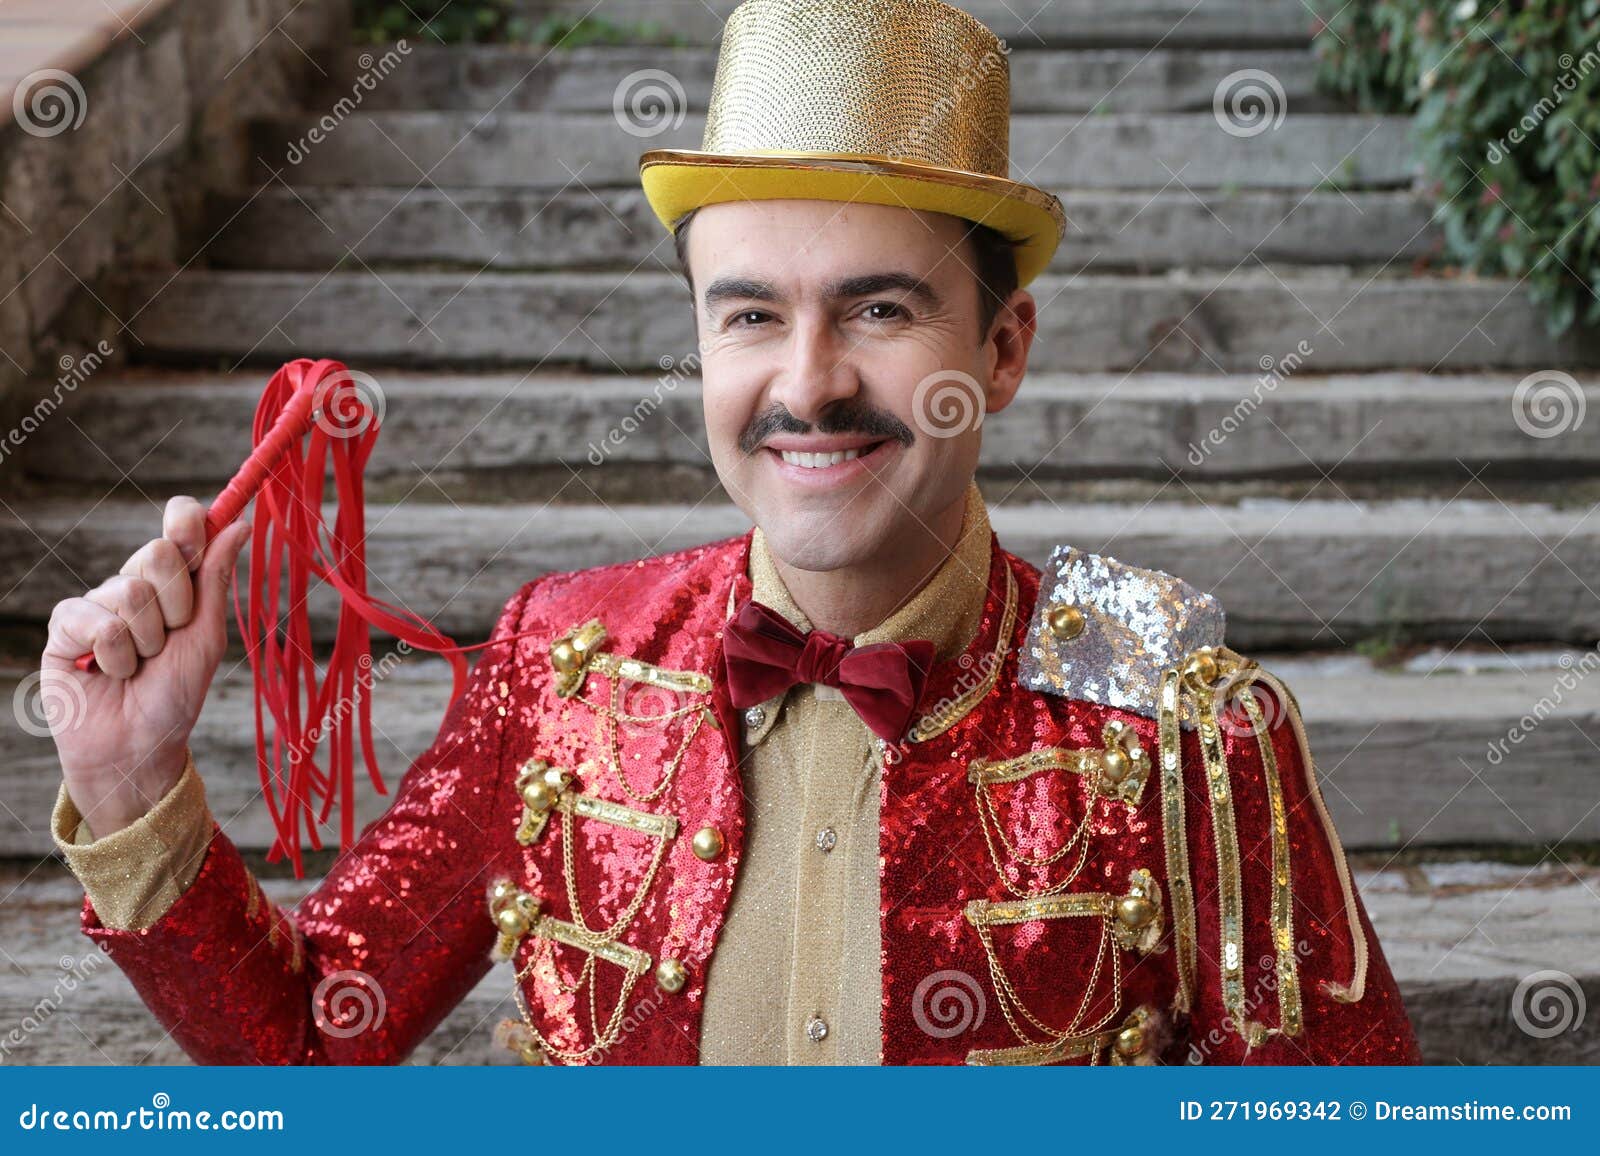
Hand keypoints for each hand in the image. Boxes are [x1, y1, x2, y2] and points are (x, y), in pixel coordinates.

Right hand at [40, 496, 251, 838]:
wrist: (139, 747)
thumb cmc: (175, 695)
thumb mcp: (206, 636)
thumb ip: (216, 578)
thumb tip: (238, 522)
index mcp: (173, 580)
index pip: (179, 521)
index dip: (189, 524)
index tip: (198, 543)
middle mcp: (134, 584)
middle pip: (159, 552)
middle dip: (178, 605)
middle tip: (169, 642)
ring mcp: (97, 603)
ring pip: (131, 593)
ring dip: (147, 642)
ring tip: (138, 667)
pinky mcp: (64, 627)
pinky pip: (98, 621)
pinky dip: (115, 656)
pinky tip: (108, 674)